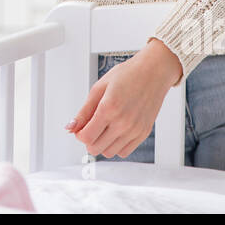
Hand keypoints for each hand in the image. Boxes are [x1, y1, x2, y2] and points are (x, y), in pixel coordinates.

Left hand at [66, 39, 181, 158]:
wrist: (153, 72)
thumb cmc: (128, 75)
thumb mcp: (99, 88)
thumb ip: (84, 111)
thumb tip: (71, 127)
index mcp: (109, 108)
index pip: (86, 137)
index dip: (79, 134)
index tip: (80, 127)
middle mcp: (123, 122)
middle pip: (95, 148)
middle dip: (89, 139)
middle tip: (91, 126)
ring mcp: (134, 130)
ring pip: (109, 153)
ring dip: (102, 143)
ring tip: (105, 126)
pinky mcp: (143, 134)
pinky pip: (124, 152)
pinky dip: (116, 145)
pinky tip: (116, 131)